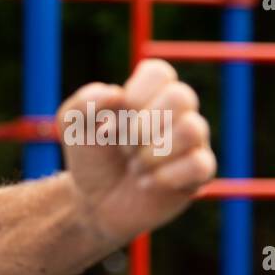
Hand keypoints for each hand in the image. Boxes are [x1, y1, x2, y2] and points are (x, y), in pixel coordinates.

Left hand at [57, 58, 216, 243]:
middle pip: (181, 97)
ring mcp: (192, 142)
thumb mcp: (73, 126)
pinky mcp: (198, 174)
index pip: (159, 73)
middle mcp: (177, 113)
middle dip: (141, 127)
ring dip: (152, 153)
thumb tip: (115, 94)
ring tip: (134, 167)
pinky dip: (165, 176)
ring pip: (193, 129)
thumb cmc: (92, 156)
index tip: (115, 118)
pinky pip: (201, 165)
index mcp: (150, 93)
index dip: (134, 95)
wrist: (94, 201)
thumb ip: (84, 102)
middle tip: (123, 147)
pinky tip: (145, 183)